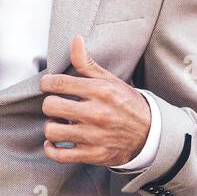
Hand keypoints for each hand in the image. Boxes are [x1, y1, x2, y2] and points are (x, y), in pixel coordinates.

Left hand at [39, 34, 151, 165]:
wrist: (150, 134)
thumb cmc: (126, 103)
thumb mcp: (110, 80)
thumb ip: (87, 63)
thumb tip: (75, 40)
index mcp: (100, 91)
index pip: (58, 83)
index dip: (47, 83)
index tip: (49, 85)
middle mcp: (96, 113)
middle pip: (50, 106)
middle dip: (50, 104)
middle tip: (58, 105)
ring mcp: (94, 136)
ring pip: (52, 131)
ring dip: (52, 127)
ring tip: (60, 123)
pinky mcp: (93, 154)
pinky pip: (59, 155)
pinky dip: (51, 149)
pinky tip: (54, 142)